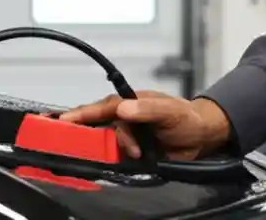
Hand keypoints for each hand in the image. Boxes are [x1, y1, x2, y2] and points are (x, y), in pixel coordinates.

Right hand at [57, 90, 232, 160]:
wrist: (201, 138)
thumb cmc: (187, 118)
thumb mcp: (171, 111)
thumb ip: (149, 109)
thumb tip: (123, 109)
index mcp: (131, 103)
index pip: (104, 107)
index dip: (83, 113)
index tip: (65, 120)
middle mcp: (124, 119)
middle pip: (98, 125)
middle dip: (90, 134)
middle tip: (83, 143)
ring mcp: (126, 137)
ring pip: (105, 143)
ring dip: (112, 150)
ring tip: (136, 153)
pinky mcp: (129, 154)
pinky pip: (114, 158)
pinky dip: (113, 161)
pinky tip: (122, 162)